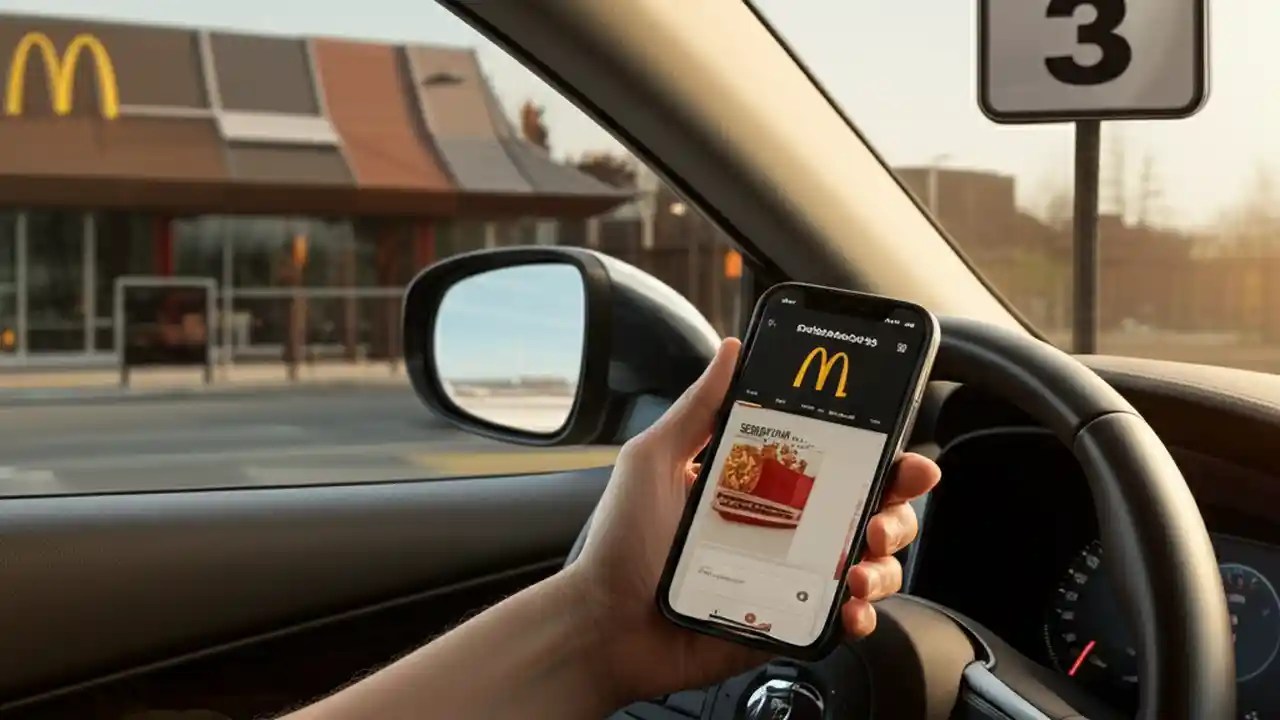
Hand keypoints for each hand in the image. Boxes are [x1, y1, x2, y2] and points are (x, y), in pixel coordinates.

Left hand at [565, 337, 941, 705]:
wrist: (603, 625)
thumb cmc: (621, 542)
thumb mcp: (653, 460)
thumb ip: (697, 407)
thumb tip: (732, 348)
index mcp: (760, 486)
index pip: (837, 466)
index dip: (880, 460)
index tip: (903, 458)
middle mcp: (784, 530)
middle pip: (867, 514)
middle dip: (894, 514)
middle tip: (878, 520)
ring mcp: (789, 579)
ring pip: (867, 566)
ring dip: (882, 566)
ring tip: (857, 571)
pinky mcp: (787, 623)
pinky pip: (842, 619)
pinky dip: (861, 616)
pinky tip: (849, 610)